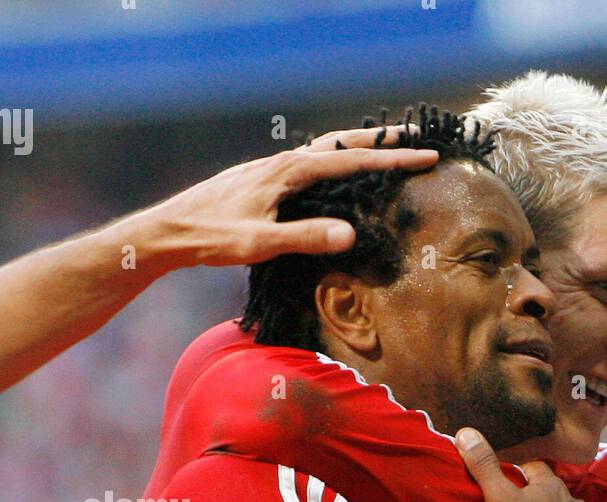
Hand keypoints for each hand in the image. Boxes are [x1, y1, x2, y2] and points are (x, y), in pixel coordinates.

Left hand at [135, 127, 437, 270]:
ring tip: (383, 149)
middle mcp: (282, 162)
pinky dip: (334, 160)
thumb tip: (350, 234)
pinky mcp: (263, 179)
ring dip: (357, 148)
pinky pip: (309, 162)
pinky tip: (334, 173)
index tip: (425, 157)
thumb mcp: (261, 244)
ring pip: (324, 150)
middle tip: (415, 139)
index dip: (392, 159)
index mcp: (289, 171)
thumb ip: (306, 237)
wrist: (169, 231)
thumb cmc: (212, 239)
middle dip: (380, 141)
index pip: (351, 160)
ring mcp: (271, 168)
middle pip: (341, 143)